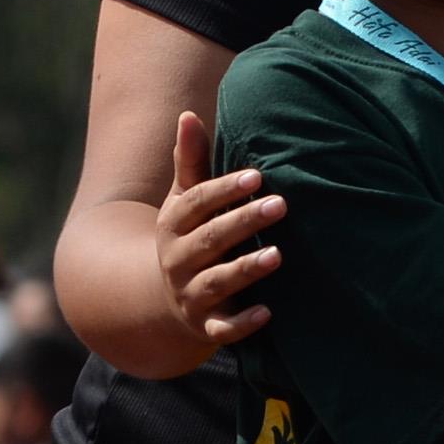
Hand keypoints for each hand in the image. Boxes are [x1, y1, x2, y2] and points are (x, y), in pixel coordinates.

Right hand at [157, 110, 283, 349]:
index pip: (196, 203)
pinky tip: (267, 313)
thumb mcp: (183, 201)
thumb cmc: (188, 237)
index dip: (224, 190)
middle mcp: (177, 259)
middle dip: (243, 222)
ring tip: (278, 255)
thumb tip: (187, 114)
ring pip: (217, 282)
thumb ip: (191, 162)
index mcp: (173, 224)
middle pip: (210, 239)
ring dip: (245, 269)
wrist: (163, 299)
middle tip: (280, 205)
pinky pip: (221, 329)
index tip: (256, 176)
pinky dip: (242, 323)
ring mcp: (190, 295)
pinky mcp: (205, 325)